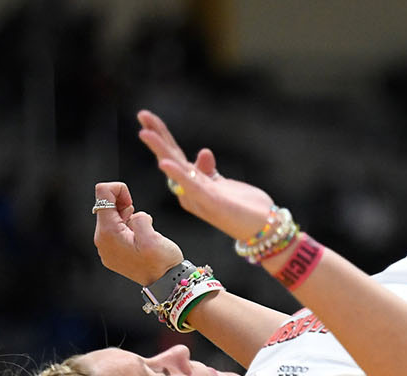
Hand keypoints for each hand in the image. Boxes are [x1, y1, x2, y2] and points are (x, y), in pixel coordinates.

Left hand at [91, 180, 181, 284]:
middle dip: (123, 204)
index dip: (119, 190)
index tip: (133, 204)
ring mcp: (106, 247)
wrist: (166, 284)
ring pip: (110, 217)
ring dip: (126, 217)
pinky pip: (115, 230)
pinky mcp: (113, 252)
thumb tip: (133, 216)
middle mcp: (102, 240)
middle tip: (139, 219)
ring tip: (141, 230)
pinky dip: (127, 227)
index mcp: (108, 233)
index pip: (102, 194)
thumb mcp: (152, 237)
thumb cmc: (161, 263)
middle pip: (104, 205)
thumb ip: (139, 218)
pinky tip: (138, 238)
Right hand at [136, 110, 277, 243]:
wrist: (264, 230)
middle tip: (142, 115)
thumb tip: (203, 151)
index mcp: (192, 185)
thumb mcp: (222, 184)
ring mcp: (199, 198)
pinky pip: (191, 186)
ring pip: (175, 169)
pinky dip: (178, 175)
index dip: (162, 136)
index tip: (148, 117)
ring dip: (160, 150)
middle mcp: (190, 192)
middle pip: (170, 159)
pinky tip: (165, 164)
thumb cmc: (243, 208)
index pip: (174, 156)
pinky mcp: (211, 203)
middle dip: (156, 137)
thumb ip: (208, 170)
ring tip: (145, 133)